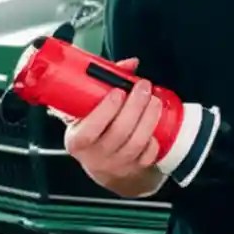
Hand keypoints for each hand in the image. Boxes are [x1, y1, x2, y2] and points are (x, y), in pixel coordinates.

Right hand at [64, 58, 163, 195]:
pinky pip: (148, 154)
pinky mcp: (134, 169)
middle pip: (119, 132)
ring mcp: (116, 164)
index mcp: (77, 140)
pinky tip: (156, 122)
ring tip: (154, 100)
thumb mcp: (87, 111)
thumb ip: (104, 84)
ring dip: (149, 117)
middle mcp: (95, 155)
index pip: (89, 130)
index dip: (105, 110)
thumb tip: (130, 64)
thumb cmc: (93, 130)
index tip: (118, 92)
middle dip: (135, 106)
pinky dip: (154, 138)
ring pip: (136, 142)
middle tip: (143, 86)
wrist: (103, 164)